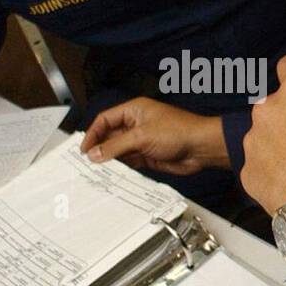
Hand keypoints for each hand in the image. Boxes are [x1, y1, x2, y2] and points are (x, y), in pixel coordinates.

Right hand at [80, 97, 228, 174]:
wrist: (201, 148)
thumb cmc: (179, 131)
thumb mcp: (141, 137)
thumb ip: (116, 146)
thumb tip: (95, 153)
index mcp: (133, 111)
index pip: (105, 120)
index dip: (93, 133)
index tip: (84, 148)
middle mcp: (136, 125)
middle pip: (110, 136)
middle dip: (100, 148)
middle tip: (88, 162)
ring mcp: (142, 141)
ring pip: (118, 151)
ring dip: (109, 160)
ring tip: (98, 170)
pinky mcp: (148, 155)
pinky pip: (129, 162)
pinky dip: (121, 168)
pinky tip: (113, 174)